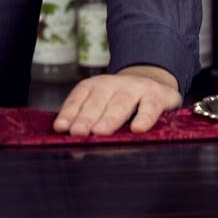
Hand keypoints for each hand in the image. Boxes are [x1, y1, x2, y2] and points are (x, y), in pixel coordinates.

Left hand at [53, 65, 181, 136]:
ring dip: (109, 118)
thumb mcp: (103, 103)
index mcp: (96, 85)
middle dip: (86, 117)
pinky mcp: (156, 96)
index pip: (79, 97)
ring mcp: (135, 88)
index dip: (69, 112)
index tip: (60, 127)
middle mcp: (113, 84)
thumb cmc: (122, 100)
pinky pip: (150, 107)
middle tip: (77, 132)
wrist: (154, 82)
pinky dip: (144, 117)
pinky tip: (137, 129)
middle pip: (97, 101)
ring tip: (99, 132)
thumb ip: (88, 117)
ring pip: (121, 103)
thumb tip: (68, 136)